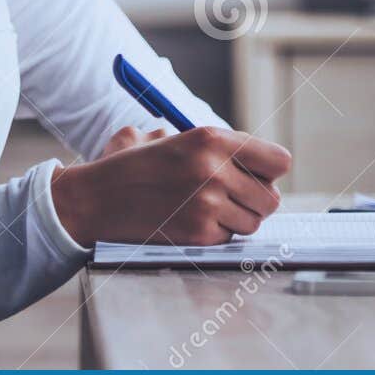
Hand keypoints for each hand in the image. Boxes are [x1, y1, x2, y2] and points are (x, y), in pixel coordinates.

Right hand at [50, 126, 291, 247]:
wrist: (95, 198)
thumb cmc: (134, 165)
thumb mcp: (172, 136)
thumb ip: (215, 144)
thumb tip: (254, 158)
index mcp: (212, 138)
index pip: (279, 161)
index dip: (270, 171)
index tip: (258, 175)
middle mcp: (214, 170)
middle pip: (271, 198)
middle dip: (256, 200)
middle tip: (235, 197)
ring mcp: (207, 204)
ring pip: (253, 222)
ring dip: (238, 219)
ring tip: (210, 208)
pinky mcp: (198, 234)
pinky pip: (228, 238)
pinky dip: (216, 234)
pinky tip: (192, 221)